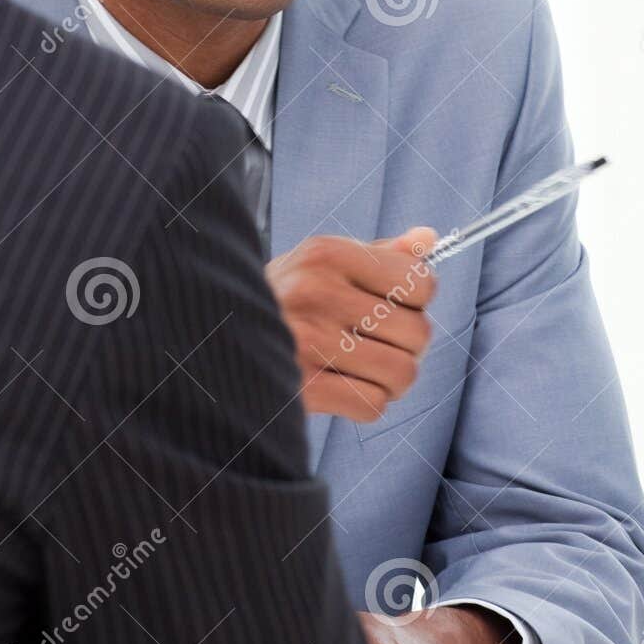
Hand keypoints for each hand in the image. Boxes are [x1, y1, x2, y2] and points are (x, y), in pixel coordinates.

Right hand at [264, 227, 436, 421]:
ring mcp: (305, 341)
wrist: (216, 341)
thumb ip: (379, 254)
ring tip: (363, 369)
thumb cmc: (283, 302)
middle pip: (418, 333)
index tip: (392, 308)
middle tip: (377, 345)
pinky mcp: (301, 387)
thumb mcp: (322, 265)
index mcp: (325, 254)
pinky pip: (374, 404)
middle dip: (407, 347)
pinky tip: (342, 387)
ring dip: (391, 380)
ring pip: (402, 373)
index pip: (420, 282)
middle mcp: (315, 291)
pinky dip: (366, 403)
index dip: (416, 302)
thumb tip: (428, 239)